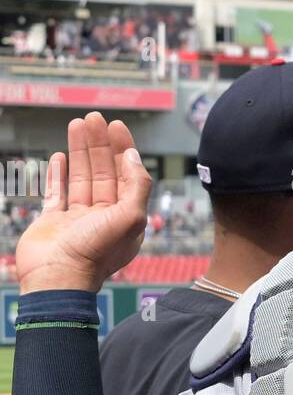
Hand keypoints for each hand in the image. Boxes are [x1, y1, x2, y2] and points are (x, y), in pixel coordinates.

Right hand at [16, 112, 152, 294]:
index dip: (123, 149)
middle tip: (94, 117)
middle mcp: (103, 217)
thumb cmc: (95, 252)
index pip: (128, 175)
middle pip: (104, 171)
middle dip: (100, 143)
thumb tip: (133, 156)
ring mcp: (77, 219)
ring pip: (81, 177)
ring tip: (77, 124)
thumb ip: (137, 185)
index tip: (116, 126)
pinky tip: (60, 156)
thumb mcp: (130, 217)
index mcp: (125, 217)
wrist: (57, 277)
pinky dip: (59, 173)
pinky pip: (57, 192)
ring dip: (80, 151)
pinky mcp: (53, 221)